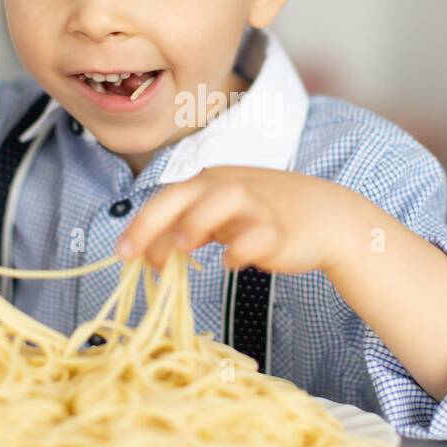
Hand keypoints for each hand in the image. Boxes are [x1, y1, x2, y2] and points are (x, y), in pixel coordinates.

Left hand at [115, 167, 357, 273]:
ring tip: (181, 246)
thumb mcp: (220, 214)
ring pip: (224, 200)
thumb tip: (145, 252)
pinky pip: (259, 235)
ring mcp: (257, 206)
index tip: (122, 255)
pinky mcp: (280, 229)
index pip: (166, 198)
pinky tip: (231, 263)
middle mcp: (229, 187)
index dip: (140, 225)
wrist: (324, 215)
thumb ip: (186, 226)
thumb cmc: (263, 215)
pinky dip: (242, 249)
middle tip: (131, 256)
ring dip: (198, 221)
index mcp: (210, 182)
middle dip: (152, 224)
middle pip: (184, 194)